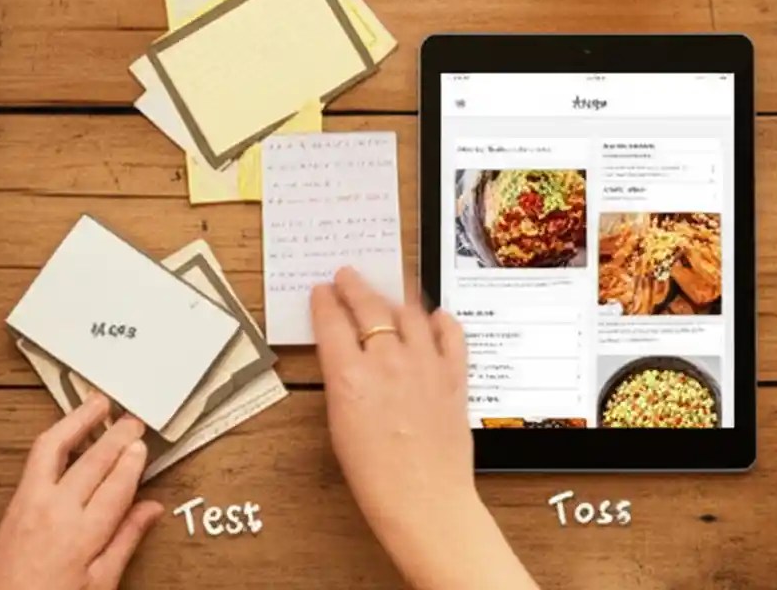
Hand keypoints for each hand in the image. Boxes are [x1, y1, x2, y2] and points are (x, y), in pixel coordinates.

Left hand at [0, 394, 163, 589]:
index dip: (133, 460)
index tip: (144, 444)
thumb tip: (151, 509)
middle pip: (92, 461)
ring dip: (78, 421)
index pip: (116, 484)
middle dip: (115, 435)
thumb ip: (126, 540)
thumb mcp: (101, 584)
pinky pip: (36, 457)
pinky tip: (65, 431)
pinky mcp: (14, 502)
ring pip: (56, 447)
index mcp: (82, 535)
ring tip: (96, 404)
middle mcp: (55, 511)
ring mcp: (30, 502)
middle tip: (132, 420)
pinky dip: (54, 437)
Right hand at [312, 269, 539, 589]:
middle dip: (354, 286)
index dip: (324, 301)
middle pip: (368, 306)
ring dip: (394, 297)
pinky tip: (433, 317)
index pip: (332, 320)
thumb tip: (345, 354)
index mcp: (350, 377)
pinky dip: (440, 320)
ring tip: (387, 292)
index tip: (321, 292)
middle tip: (347, 276)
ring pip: (409, 312)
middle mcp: (387, 363)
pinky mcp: (454, 376)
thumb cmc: (376, 475)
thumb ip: (342, 381)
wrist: (423, 501)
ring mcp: (425, 365)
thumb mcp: (339, 424)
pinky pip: (451, 333)